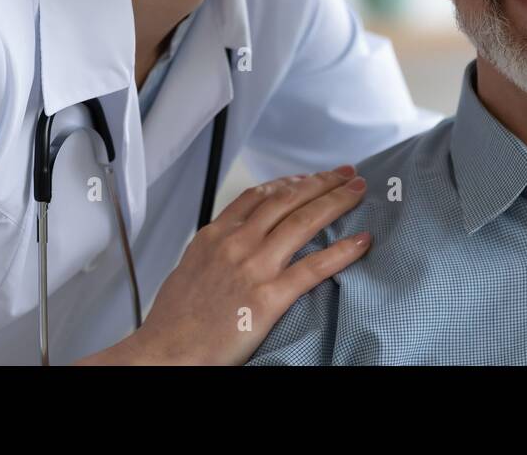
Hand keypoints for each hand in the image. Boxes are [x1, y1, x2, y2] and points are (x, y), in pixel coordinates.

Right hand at [81, 166, 370, 364]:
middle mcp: (236, 244)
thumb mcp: (189, 269)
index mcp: (214, 236)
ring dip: (336, 201)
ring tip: (358, 191)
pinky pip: (314, 267)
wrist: (165, 352)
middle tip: (345, 174)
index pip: (258, 196)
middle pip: (287, 199)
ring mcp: (254, 267)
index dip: (289, 182)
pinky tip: (361, 241)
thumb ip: (214, 250)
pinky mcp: (269, 297)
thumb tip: (231, 246)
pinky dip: (342, 251)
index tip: (309, 177)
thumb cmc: (173, 321)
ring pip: (304, 222)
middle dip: (321, 182)